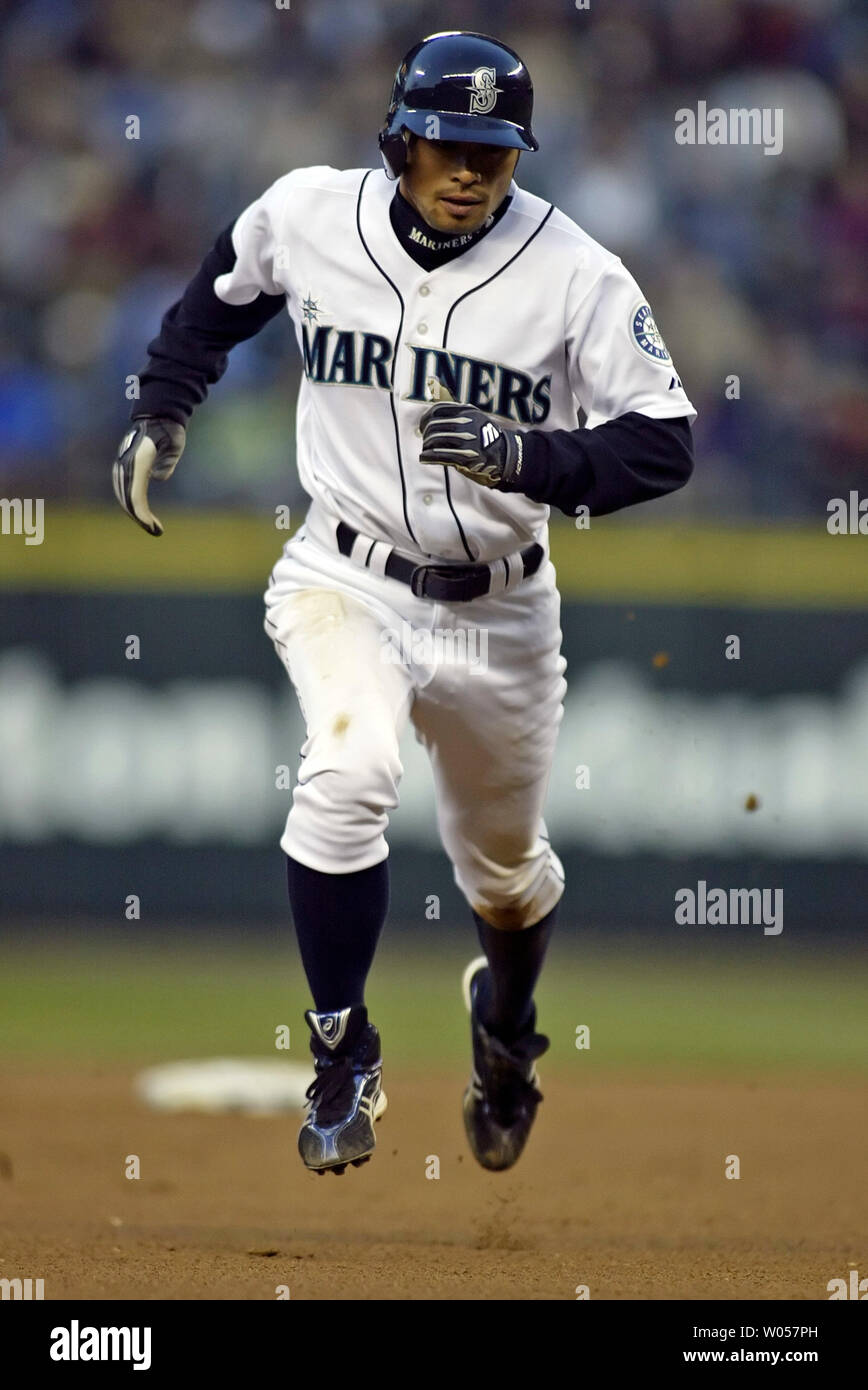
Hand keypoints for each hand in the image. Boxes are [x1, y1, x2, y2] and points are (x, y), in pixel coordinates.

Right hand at [112, 416, 185, 535]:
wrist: (156, 416)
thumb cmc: (169, 430)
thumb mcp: (175, 441)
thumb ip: (168, 459)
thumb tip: (158, 478)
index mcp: (137, 461)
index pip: (135, 495)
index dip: (142, 515)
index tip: (154, 527)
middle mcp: (125, 465)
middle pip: (127, 500)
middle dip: (140, 519)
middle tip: (157, 531)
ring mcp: (121, 467)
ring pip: (123, 498)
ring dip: (136, 514)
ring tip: (153, 527)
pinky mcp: (123, 469)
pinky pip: (124, 492)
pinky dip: (133, 505)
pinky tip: (144, 516)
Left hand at [419, 377, 522, 489]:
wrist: (502, 454)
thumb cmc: (480, 433)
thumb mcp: (469, 413)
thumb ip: (449, 401)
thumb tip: (431, 379)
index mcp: (467, 411)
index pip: (437, 410)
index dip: (425, 418)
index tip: (423, 426)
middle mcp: (467, 423)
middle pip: (433, 426)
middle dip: (425, 434)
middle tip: (425, 440)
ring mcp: (467, 440)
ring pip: (434, 440)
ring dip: (426, 446)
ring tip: (426, 449)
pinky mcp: (466, 457)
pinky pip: (439, 455)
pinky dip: (428, 457)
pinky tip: (424, 458)